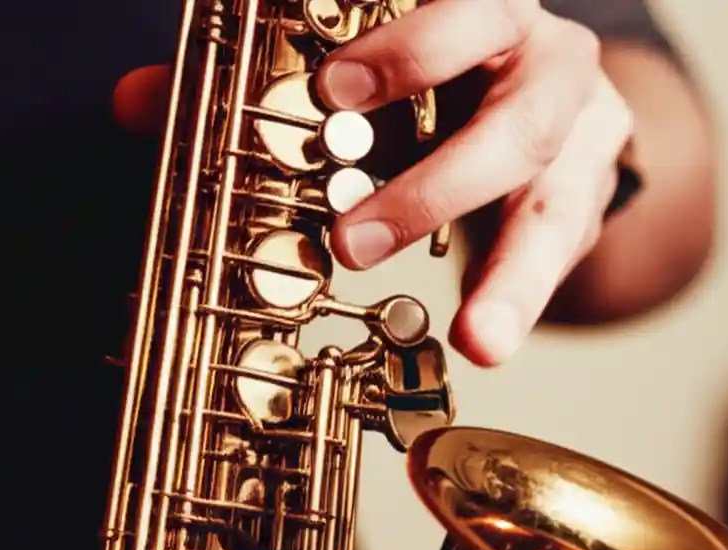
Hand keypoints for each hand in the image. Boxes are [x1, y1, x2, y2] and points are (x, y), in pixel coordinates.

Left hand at [112, 0, 632, 366]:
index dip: (405, 48)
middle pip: (520, 111)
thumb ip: (257, 83)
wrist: (547, 99)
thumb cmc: (438, 77)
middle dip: (436, 180)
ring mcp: (582, 132)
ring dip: (507, 272)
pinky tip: (489, 339)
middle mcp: (545, 60)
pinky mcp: (591, 198)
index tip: (334, 89)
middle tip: (355, 239)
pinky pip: (562, 251)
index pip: (463, 8)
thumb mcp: (362, 68)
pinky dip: (520, 300)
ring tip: (477, 335)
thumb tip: (137, 101)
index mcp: (483, 8)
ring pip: (554, 196)